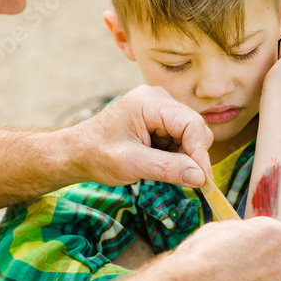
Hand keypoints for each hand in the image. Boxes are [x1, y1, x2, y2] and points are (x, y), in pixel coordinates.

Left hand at [69, 85, 212, 187]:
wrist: (77, 152)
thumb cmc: (96, 154)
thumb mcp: (131, 164)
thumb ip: (167, 168)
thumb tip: (200, 177)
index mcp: (149, 102)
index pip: (191, 123)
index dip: (200, 153)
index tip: (203, 180)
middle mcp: (158, 99)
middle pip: (194, 128)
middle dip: (192, 156)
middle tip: (181, 180)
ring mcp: (160, 109)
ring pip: (190, 135)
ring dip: (183, 157)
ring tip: (156, 168)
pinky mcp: (160, 120)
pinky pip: (180, 139)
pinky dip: (176, 156)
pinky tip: (156, 162)